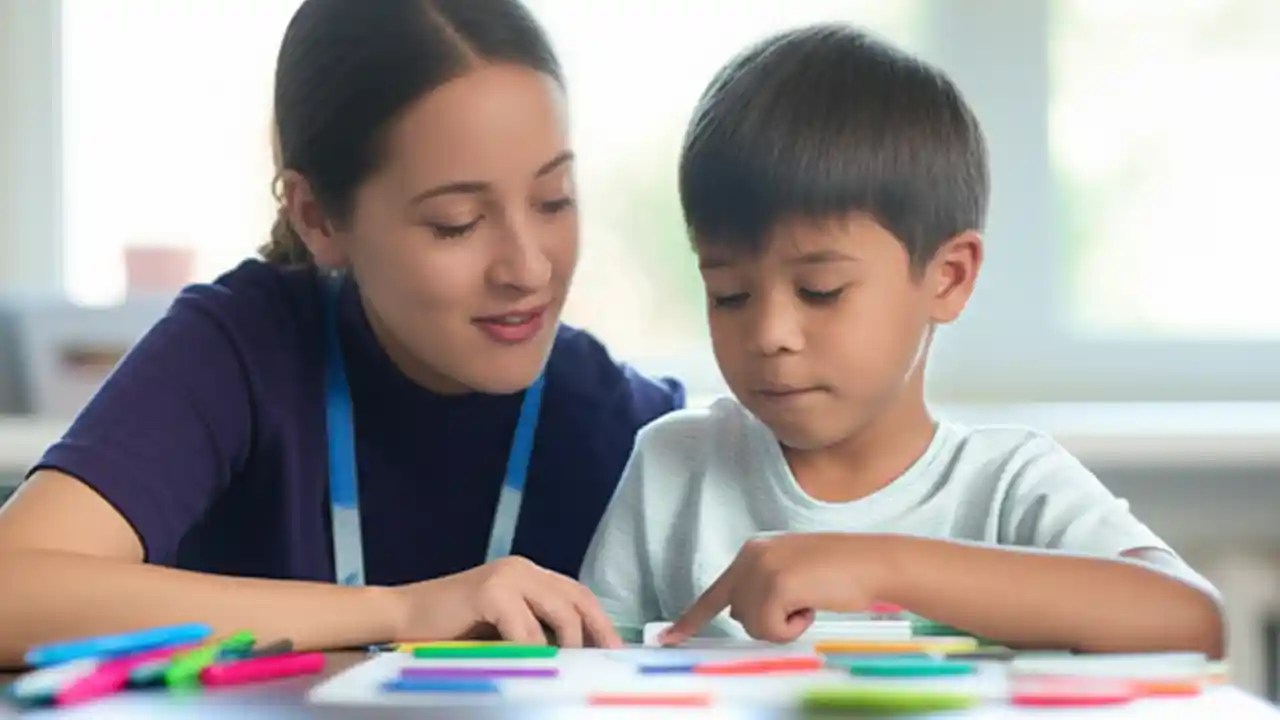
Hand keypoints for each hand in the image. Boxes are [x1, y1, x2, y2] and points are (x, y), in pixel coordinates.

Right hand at [390, 556, 621, 647]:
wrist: (400, 617)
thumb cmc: (450, 631)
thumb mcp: (501, 628)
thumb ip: (534, 631)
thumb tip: (574, 656)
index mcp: (528, 575)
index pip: (577, 595)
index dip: (601, 623)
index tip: (616, 653)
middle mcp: (522, 569)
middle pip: (577, 598)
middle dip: (598, 632)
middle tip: (609, 662)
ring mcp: (507, 576)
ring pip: (559, 611)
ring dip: (569, 645)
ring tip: (571, 670)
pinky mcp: (489, 590)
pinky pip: (525, 628)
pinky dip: (533, 651)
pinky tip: (534, 668)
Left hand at [661, 533, 892, 644]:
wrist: (874, 561)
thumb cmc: (843, 571)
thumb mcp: (794, 570)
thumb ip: (766, 584)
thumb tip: (748, 613)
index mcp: (753, 552)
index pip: (714, 593)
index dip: (690, 620)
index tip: (666, 638)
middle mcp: (750, 557)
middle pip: (739, 616)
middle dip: (769, 621)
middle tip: (802, 604)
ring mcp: (760, 569)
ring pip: (753, 625)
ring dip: (783, 624)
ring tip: (810, 600)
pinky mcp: (774, 584)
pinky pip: (770, 628)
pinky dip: (792, 627)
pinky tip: (812, 605)